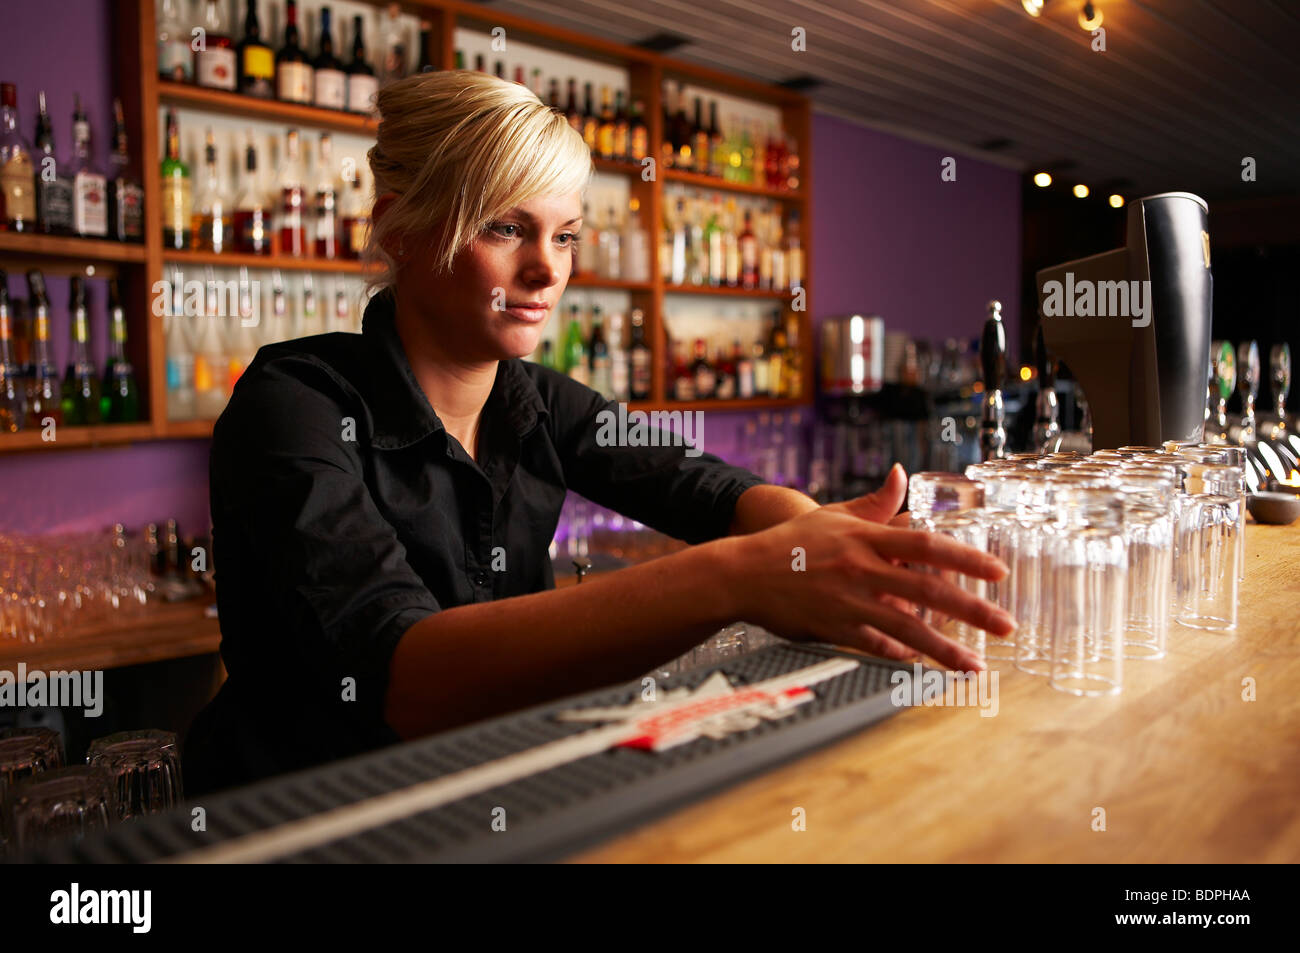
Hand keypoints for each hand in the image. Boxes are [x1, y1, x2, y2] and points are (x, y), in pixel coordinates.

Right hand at [729, 464, 1013, 670]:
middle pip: (928, 590)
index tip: (999, 573)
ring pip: (907, 628)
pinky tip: (920, 665)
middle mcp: (862, 569)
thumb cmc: (790, 543)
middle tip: (1007, 625)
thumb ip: (874, 503)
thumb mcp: (833, 516)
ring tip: (976, 664)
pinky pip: (874, 645)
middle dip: (973, 610)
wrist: (742, 572)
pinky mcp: (833, 628)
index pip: (927, 546)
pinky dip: (898, 655)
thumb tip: (902, 474)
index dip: (966, 559)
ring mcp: (849, 601)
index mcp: (866, 538)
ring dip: (946, 648)